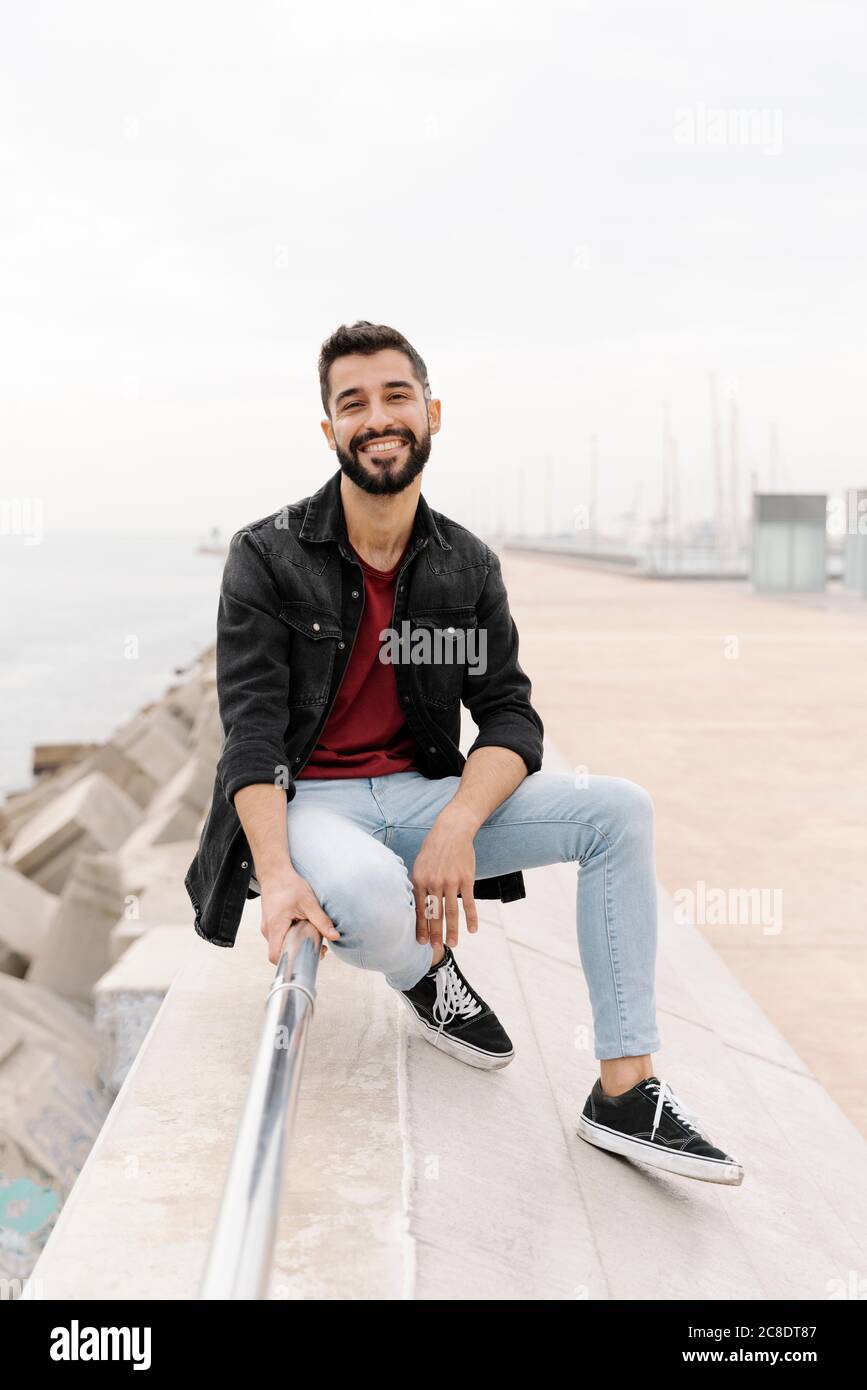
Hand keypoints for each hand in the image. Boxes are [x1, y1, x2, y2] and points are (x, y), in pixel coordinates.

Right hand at [259, 867, 339, 965]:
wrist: (275, 872)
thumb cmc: (289, 885)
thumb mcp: (308, 902)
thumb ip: (321, 920)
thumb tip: (335, 936)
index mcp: (275, 927)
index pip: (276, 956)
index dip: (290, 963)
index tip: (307, 960)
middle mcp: (268, 930)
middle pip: (280, 952)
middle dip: (299, 954)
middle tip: (318, 948)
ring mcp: (267, 927)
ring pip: (281, 945)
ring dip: (296, 944)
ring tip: (313, 936)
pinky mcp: (270, 924)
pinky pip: (280, 937)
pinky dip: (292, 937)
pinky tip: (303, 929)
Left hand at [411, 805, 479, 949]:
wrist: (452, 830)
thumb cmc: (434, 848)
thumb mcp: (419, 864)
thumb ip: (417, 884)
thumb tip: (413, 904)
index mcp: (420, 880)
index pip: (419, 909)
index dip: (420, 927)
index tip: (421, 942)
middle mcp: (434, 882)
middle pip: (434, 914)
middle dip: (434, 934)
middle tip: (435, 949)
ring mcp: (451, 881)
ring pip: (451, 912)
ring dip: (452, 930)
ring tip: (452, 944)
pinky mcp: (466, 879)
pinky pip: (468, 902)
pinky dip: (471, 917)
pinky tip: (472, 930)